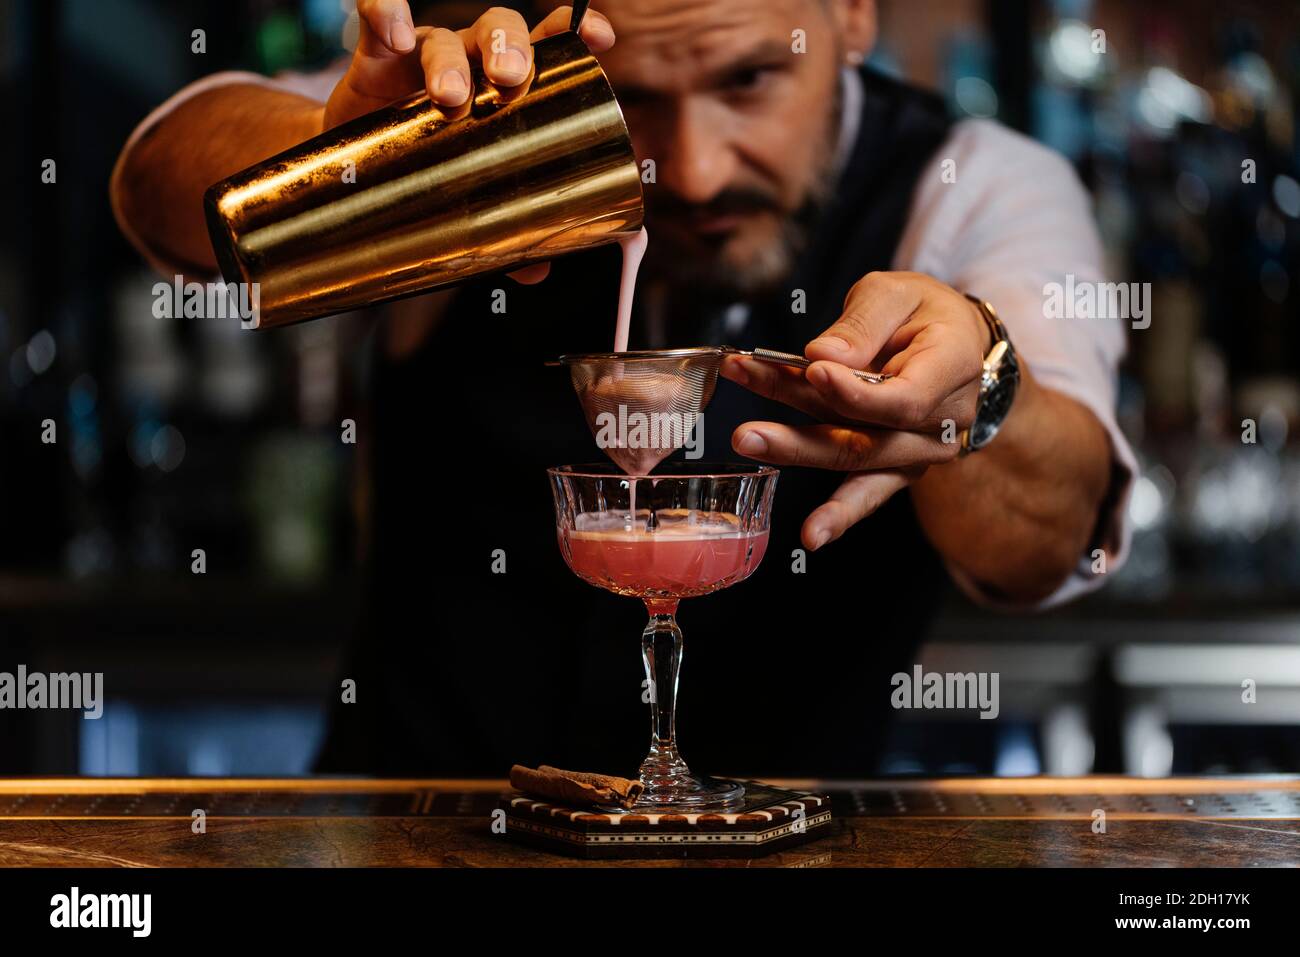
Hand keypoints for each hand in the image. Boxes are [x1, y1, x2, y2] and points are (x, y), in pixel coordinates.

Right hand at [325, 3, 616, 285]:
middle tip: (510, 80)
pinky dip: (386, 14)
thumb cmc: (431, 171)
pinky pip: (377, 16)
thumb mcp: (471, 197)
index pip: (549, 45)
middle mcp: (474, 59)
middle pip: (500, 31)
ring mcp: (426, 54)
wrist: (361, 169)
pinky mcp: (376, 55)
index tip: (598, 40)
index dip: (575, 32)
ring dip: (449, 61)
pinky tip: (396, 33)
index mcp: (510, 85)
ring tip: (448, 96)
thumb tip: (536, 269)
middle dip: (509, 49)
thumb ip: (506, 228)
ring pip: (445, 37)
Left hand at [719, 271, 991, 550]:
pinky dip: (841, 516)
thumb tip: (821, 357)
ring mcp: (919, 452)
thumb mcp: (897, 293)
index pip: (903, 398)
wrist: (959, 343)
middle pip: (867, 439)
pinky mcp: (896, 466)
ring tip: (745, 443)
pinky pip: (868, 493)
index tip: (812, 368)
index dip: (855, 391)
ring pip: (853, 458)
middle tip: (744, 432)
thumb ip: (862, 323)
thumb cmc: (925, 313)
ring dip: (794, 452)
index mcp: (952, 369)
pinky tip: (811, 537)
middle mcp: (942, 423)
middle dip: (800, 437)